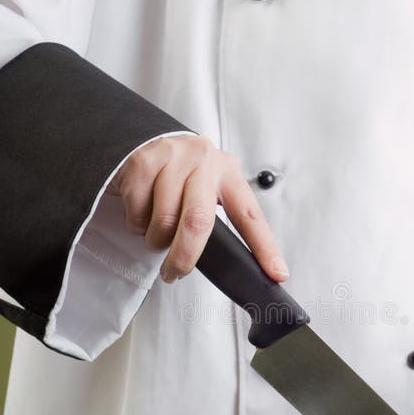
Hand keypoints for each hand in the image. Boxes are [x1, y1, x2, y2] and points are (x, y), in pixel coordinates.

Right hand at [108, 134, 288, 283]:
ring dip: (156, 239)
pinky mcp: (143, 162)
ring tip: (155, 231)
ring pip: (163, 221)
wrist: (142, 141)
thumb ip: (215, 219)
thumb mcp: (205, 190)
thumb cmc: (178, 175)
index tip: (277, 273)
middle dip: (185, 256)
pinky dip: (136, 223)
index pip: (250, 215)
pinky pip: (137, 212)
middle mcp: (205, 162)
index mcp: (228, 173)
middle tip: (175, 272)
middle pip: (198, 222)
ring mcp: (173, 158)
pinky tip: (141, 210)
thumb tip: (228, 264)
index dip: (265, 247)